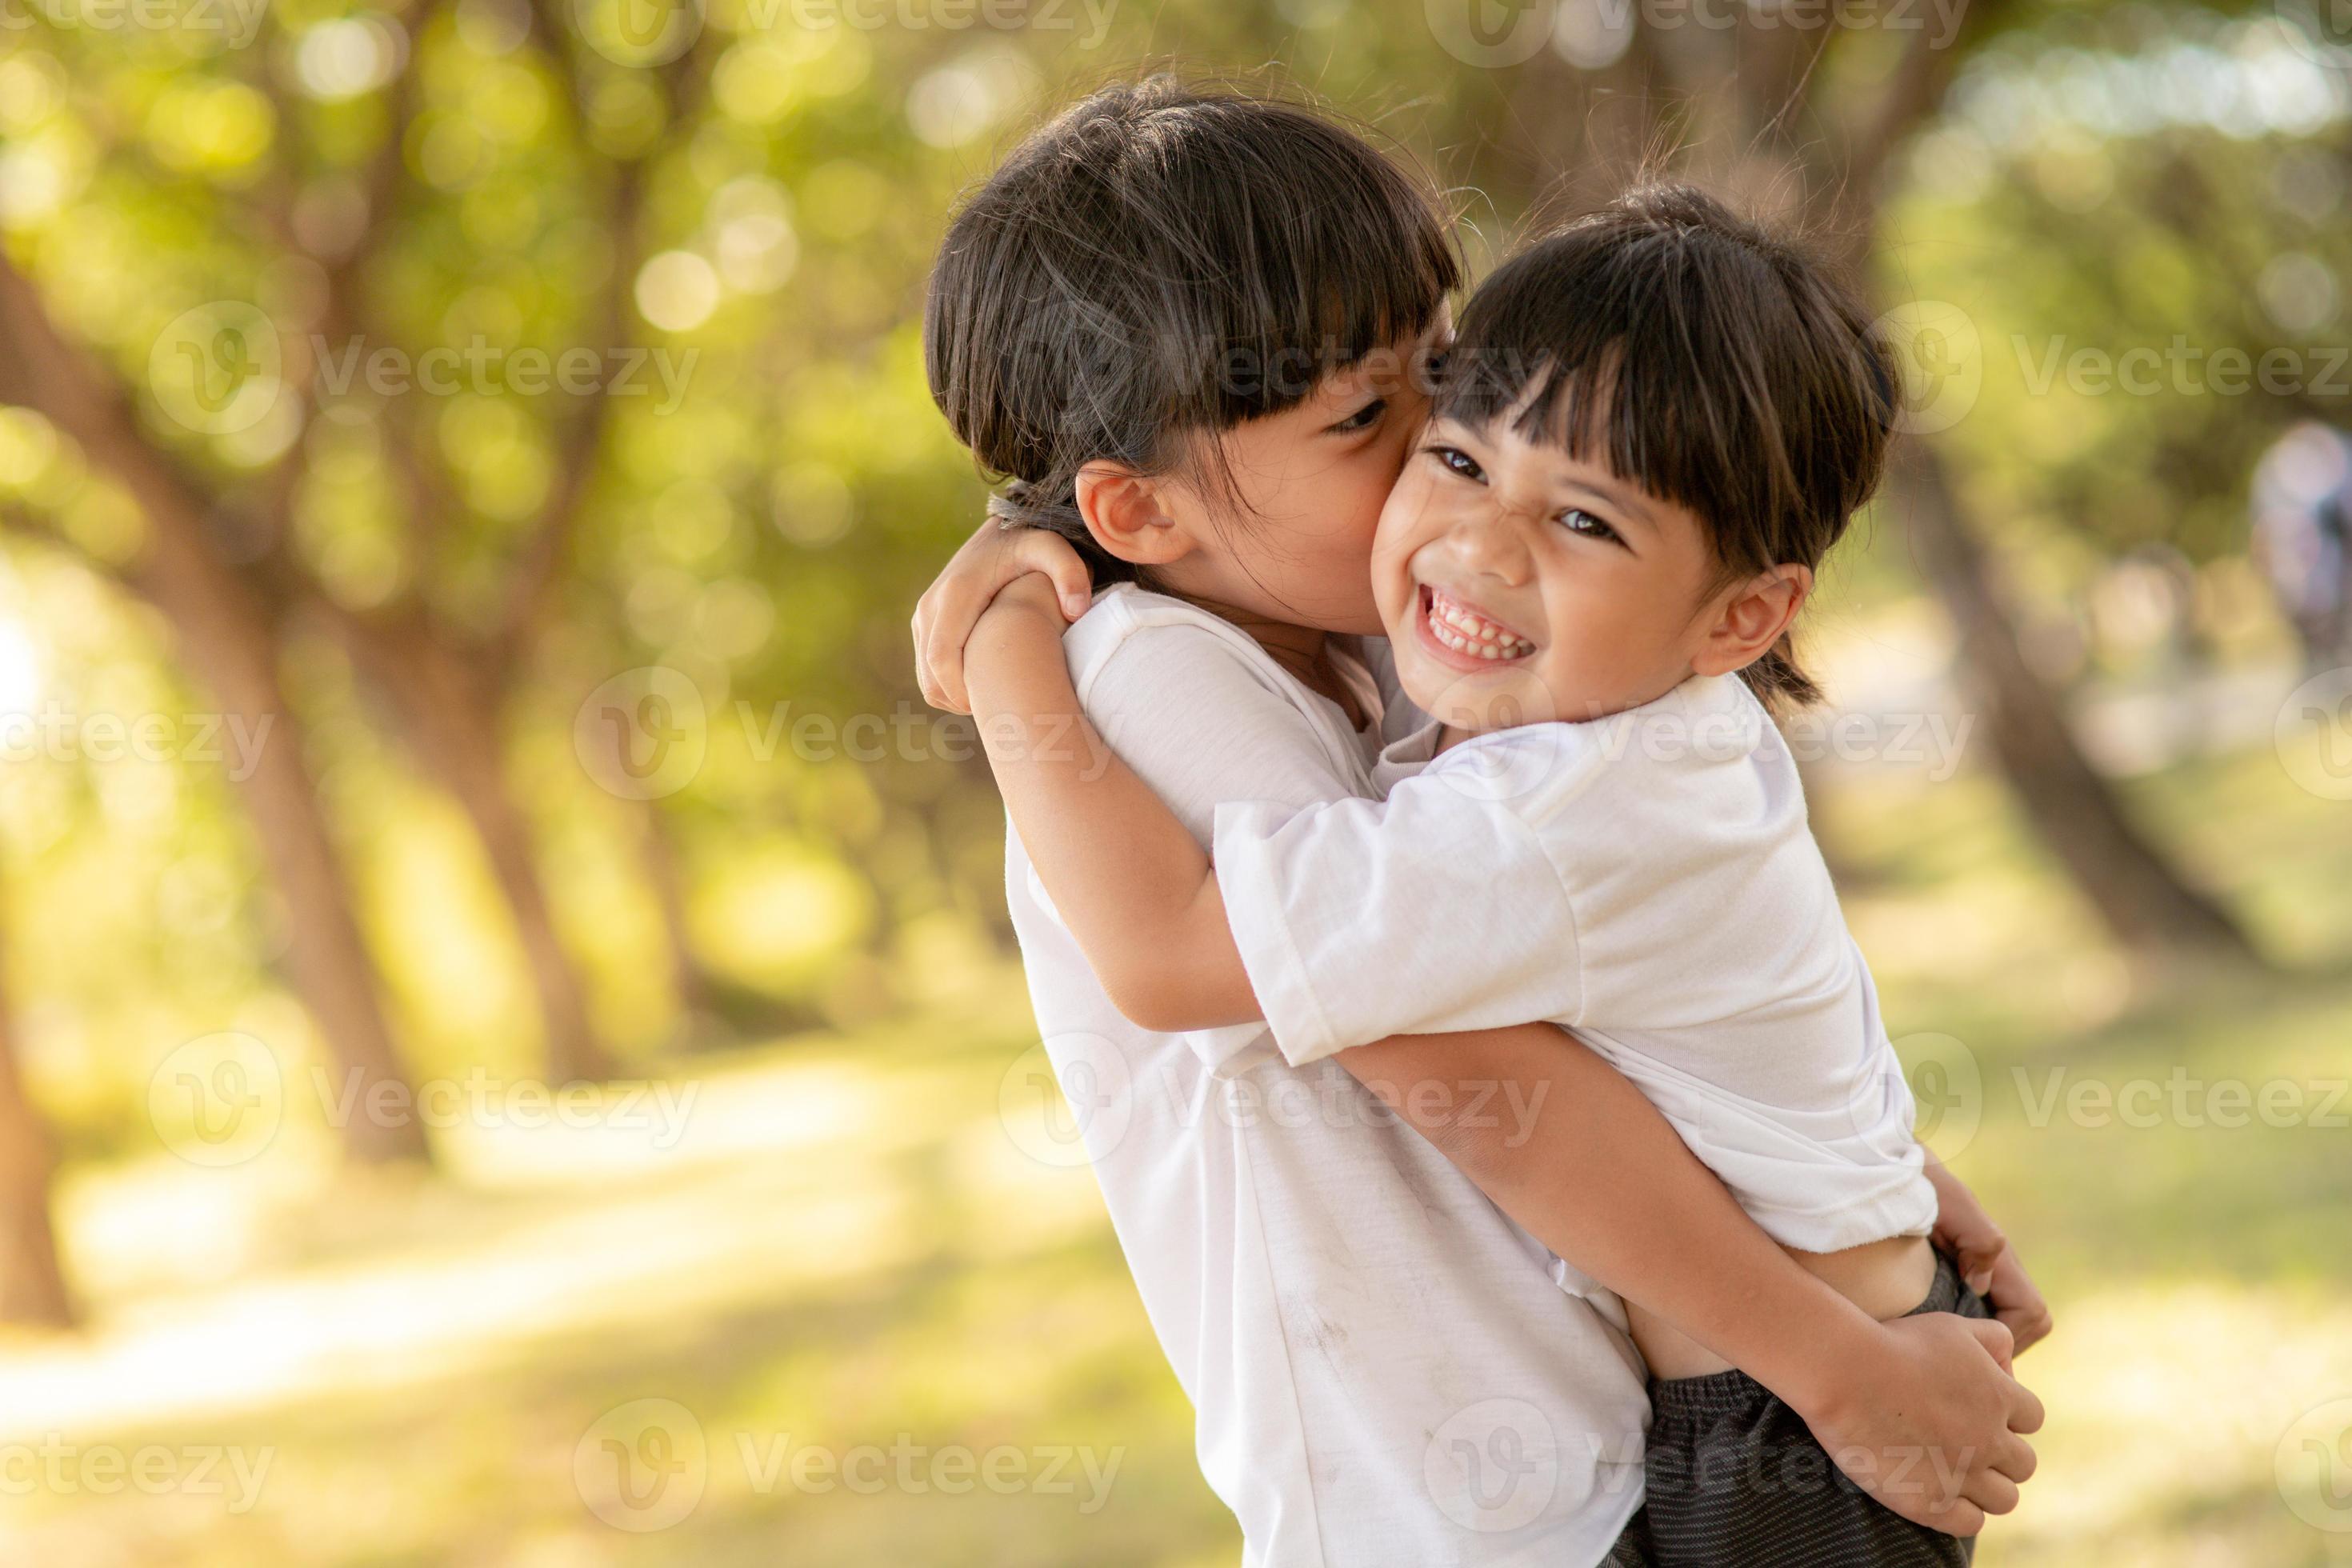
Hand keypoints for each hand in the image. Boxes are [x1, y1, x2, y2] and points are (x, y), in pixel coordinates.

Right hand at [911, 517, 1091, 712]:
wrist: (1003, 532)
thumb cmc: (1032, 546)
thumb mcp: (1055, 549)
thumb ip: (1071, 573)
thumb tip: (1076, 611)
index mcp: (956, 594)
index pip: (943, 660)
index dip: (964, 692)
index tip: (997, 705)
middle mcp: (931, 605)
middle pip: (931, 677)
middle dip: (963, 702)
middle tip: (1004, 711)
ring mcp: (923, 616)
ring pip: (927, 680)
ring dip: (957, 698)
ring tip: (998, 698)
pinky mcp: (924, 623)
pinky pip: (928, 672)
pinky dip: (951, 688)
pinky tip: (986, 685)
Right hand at [1795, 1311, 2041, 1536]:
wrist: (1844, 1372)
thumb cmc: (1893, 1343)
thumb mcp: (1951, 1326)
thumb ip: (1993, 1338)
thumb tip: (2008, 1365)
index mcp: (2000, 1398)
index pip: (2032, 1419)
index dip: (2008, 1416)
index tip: (1980, 1413)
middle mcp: (1990, 1440)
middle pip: (2023, 1464)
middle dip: (2000, 1455)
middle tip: (1965, 1445)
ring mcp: (1963, 1474)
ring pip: (2004, 1499)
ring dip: (1986, 1488)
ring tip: (1955, 1474)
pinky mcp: (1932, 1502)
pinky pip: (1971, 1522)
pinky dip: (1961, 1511)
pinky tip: (1937, 1492)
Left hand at [1926, 1155, 2052, 1354]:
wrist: (1886, 1161)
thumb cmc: (1912, 1181)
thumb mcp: (1943, 1202)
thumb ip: (1977, 1236)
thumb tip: (1982, 1284)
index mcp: (1996, 1254)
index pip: (2031, 1311)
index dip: (2012, 1338)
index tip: (1971, 1348)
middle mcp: (1994, 1263)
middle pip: (2028, 1320)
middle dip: (2004, 1345)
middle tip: (1959, 1359)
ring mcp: (1979, 1266)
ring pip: (2006, 1316)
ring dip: (1987, 1336)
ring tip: (1947, 1348)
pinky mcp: (1958, 1268)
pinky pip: (1981, 1306)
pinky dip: (1968, 1324)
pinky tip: (1933, 1330)